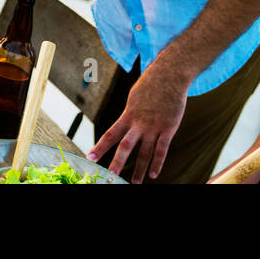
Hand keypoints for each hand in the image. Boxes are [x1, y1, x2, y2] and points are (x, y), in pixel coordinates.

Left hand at [87, 61, 189, 182]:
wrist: (169, 75)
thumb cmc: (150, 85)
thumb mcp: (133, 97)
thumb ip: (130, 114)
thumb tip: (125, 124)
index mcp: (128, 115)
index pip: (110, 134)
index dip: (100, 147)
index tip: (90, 157)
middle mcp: (139, 123)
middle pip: (126, 146)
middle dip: (117, 162)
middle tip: (110, 176)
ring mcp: (154, 127)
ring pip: (145, 152)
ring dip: (140, 170)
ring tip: (134, 183)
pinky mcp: (169, 128)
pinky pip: (163, 149)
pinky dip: (158, 163)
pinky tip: (154, 174)